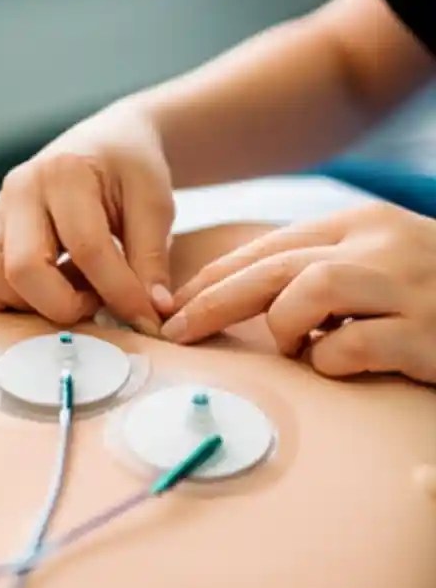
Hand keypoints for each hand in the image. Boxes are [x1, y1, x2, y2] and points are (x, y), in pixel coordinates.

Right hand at [0, 102, 175, 333]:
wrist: (104, 143)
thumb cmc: (131, 169)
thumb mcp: (154, 204)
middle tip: (96, 304)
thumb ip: (151, 259)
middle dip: (63, 305)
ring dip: (27, 301)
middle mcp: (19, 190)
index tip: (146, 318)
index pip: (87, 248)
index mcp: (64, 173)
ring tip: (69, 291)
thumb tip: (152, 314)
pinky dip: (2, 296)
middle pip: (22, 268)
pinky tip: (45, 288)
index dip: (119, 292)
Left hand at [165, 202, 435, 382]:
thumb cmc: (429, 293)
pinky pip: (349, 347)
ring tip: (300, 347)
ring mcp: (407, 287)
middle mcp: (382, 245)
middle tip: (177, 333)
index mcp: (361, 223)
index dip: (214, 277)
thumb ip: (316, 270)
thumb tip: (229, 296)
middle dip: (212, 302)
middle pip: (272, 268)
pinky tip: (341, 364)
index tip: (176, 305)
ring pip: (305, 293)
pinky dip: (329, 362)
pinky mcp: (427, 334)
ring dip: (284, 328)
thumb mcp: (375, 263)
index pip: (268, 246)